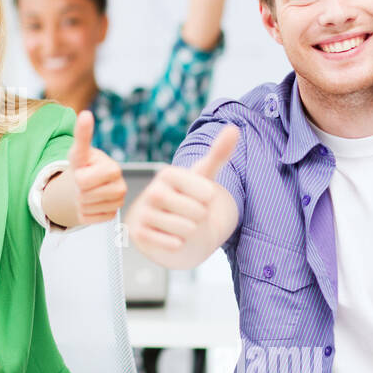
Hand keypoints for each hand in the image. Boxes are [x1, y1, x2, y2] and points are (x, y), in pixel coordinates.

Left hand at [66, 110, 126, 223]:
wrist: (88, 183)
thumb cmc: (84, 165)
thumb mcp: (79, 151)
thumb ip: (82, 135)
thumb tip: (86, 114)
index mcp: (113, 168)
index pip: (83, 179)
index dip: (78, 175)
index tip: (83, 171)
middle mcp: (120, 186)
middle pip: (83, 195)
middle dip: (77, 188)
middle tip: (83, 182)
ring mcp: (119, 203)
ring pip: (85, 208)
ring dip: (80, 201)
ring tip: (87, 191)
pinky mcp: (113, 216)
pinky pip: (90, 218)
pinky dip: (85, 212)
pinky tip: (91, 202)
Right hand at [128, 125, 239, 267]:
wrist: (165, 227)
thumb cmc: (187, 198)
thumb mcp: (204, 176)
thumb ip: (219, 153)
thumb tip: (233, 128)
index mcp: (168, 174)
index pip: (207, 193)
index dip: (208, 200)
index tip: (196, 196)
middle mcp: (152, 191)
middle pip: (198, 213)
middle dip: (199, 217)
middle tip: (186, 213)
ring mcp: (144, 214)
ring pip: (187, 230)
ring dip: (189, 231)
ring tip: (178, 224)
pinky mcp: (140, 235)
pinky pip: (173, 244)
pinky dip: (178, 243)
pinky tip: (169, 236)